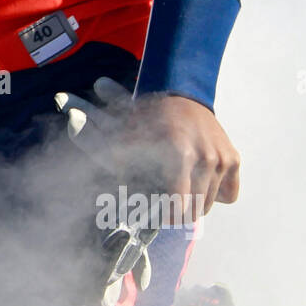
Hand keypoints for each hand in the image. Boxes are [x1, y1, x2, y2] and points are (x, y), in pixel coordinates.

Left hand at [55, 77, 240, 305]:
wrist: (181, 90)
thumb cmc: (145, 116)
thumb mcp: (119, 132)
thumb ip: (93, 140)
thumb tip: (70, 130)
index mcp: (177, 154)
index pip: (176, 208)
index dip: (162, 216)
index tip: (152, 212)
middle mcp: (205, 157)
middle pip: (193, 211)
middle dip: (175, 211)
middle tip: (161, 199)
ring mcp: (222, 158)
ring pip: (210, 204)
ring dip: (193, 203)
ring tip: (177, 186)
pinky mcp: (234, 158)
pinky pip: (230, 195)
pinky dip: (217, 193)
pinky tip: (200, 180)